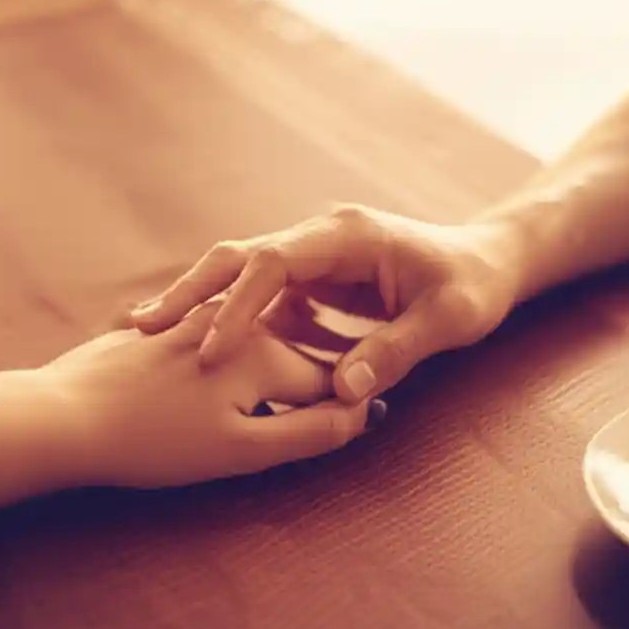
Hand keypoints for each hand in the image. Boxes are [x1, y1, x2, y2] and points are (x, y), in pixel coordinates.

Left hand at [26, 302, 383, 487]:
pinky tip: (194, 404)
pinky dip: (219, 370)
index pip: (328, 382)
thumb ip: (309, 431)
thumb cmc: (155, 443)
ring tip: (237, 423)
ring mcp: (195, 319)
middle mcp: (236, 322)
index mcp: (265, 351)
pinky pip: (211, 346)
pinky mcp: (162, 328)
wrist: (63, 417)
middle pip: (291, 360)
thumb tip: (362, 416)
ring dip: (259, 381)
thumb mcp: (243, 449)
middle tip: (281, 439)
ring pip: (250, 350)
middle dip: (299, 394)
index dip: (338, 413)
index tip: (335, 440)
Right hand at [131, 205, 522, 403]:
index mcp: (346, 236)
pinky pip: (259, 301)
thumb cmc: (473, 287)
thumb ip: (397, 351)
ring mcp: (311, 259)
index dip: (236, 305)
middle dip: (191, 293)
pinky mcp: (310, 283)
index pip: (274, 263)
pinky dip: (228, 324)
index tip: (207, 351)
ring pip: (239, 278)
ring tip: (147, 343)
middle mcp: (319, 240)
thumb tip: (346, 393)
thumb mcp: (448, 321)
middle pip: (238, 259)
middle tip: (140, 331)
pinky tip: (194, 353)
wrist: (488, 261)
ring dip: (200, 309)